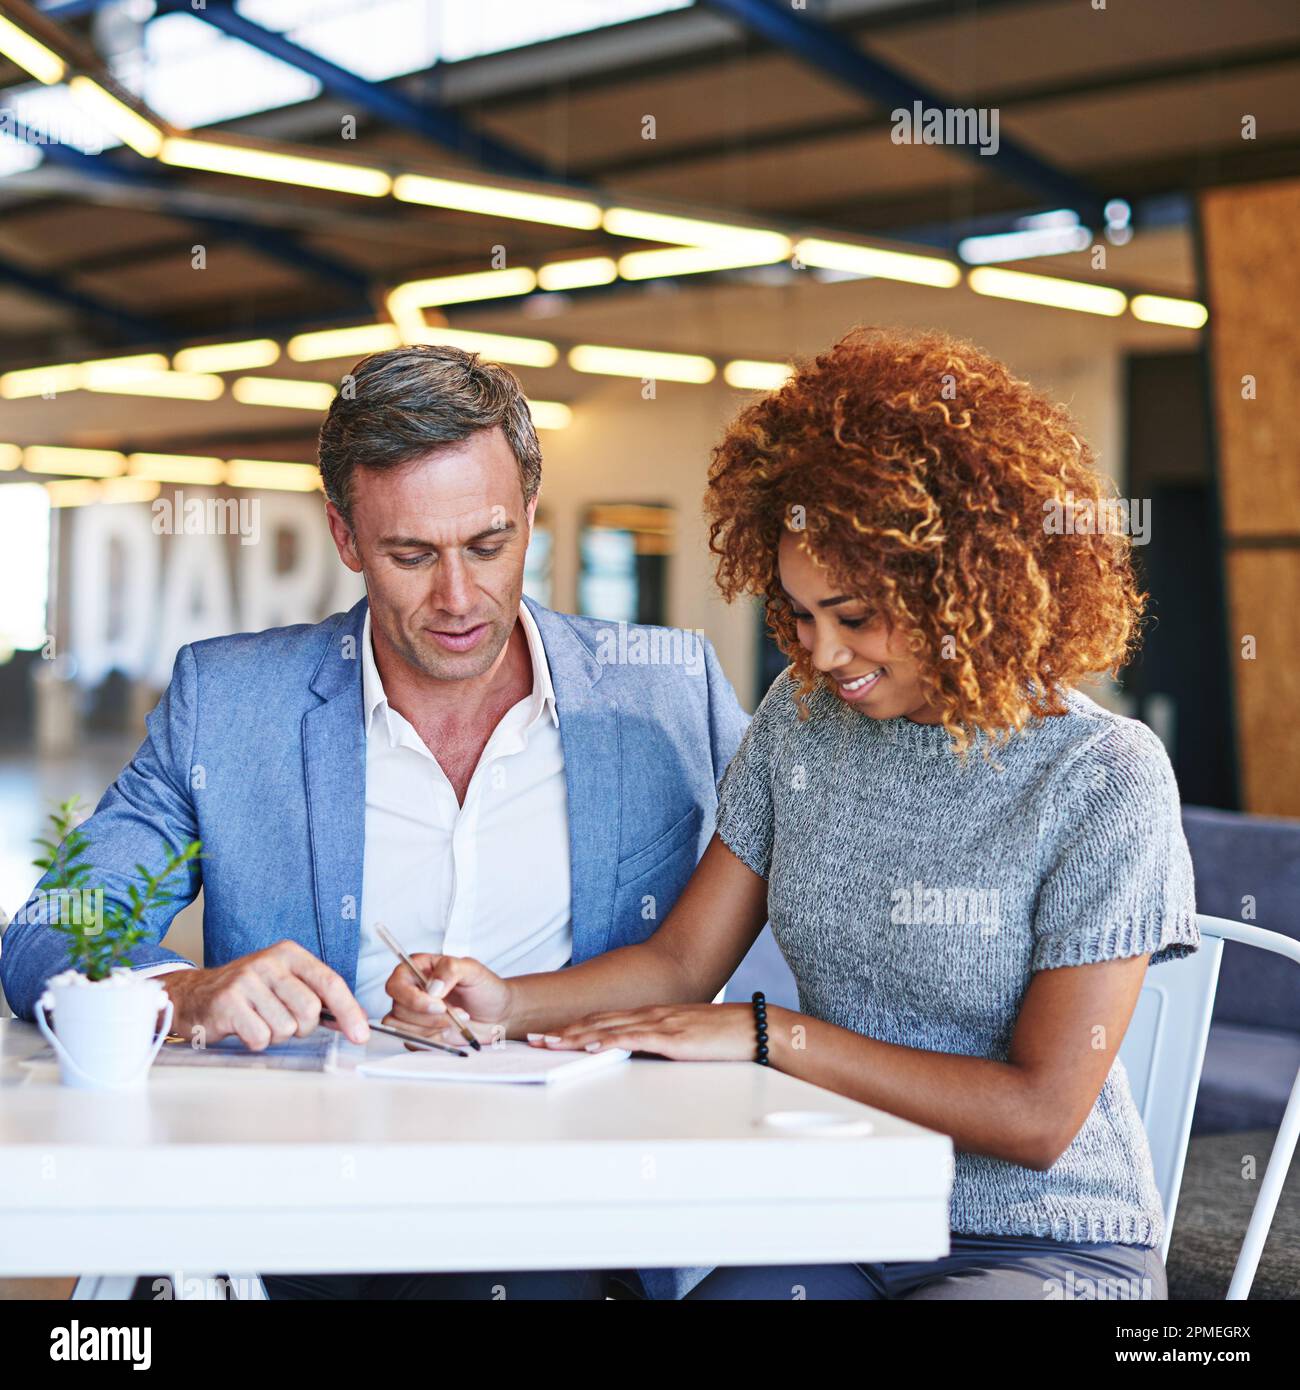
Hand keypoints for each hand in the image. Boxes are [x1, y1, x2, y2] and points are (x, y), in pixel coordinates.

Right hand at [162, 941, 369, 1050]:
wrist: (193, 994)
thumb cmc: (248, 992)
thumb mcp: (284, 983)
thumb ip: (318, 996)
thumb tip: (355, 1020)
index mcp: (289, 954)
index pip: (330, 983)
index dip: (349, 1012)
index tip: (360, 1036)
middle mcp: (269, 962)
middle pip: (310, 1010)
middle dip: (303, 1027)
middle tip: (284, 1022)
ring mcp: (246, 981)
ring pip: (286, 1027)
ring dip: (276, 1034)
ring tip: (259, 1021)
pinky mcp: (227, 1003)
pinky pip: (261, 1037)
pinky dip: (256, 1041)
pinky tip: (244, 1029)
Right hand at [382, 953, 513, 1042]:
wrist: (497, 1014)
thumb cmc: (485, 988)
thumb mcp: (473, 970)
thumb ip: (451, 969)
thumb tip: (432, 987)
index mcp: (418, 968)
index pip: (397, 984)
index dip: (412, 998)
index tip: (439, 1005)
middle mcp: (411, 990)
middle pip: (398, 1008)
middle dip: (429, 1016)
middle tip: (455, 1013)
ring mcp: (412, 1013)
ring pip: (402, 1027)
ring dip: (432, 1028)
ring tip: (455, 1020)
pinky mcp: (417, 1033)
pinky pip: (411, 1042)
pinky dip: (432, 1040)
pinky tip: (448, 1031)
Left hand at [527, 1003, 759, 1061]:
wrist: (753, 1027)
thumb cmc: (722, 1036)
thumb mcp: (683, 1039)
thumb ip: (659, 1043)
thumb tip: (636, 1056)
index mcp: (651, 1016)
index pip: (603, 1020)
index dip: (574, 1027)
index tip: (549, 1035)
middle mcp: (650, 1015)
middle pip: (597, 1023)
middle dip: (563, 1032)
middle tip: (533, 1040)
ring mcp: (659, 1024)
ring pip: (608, 1029)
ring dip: (576, 1037)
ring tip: (549, 1043)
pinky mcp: (672, 1038)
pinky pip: (634, 1040)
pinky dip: (609, 1042)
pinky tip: (591, 1046)